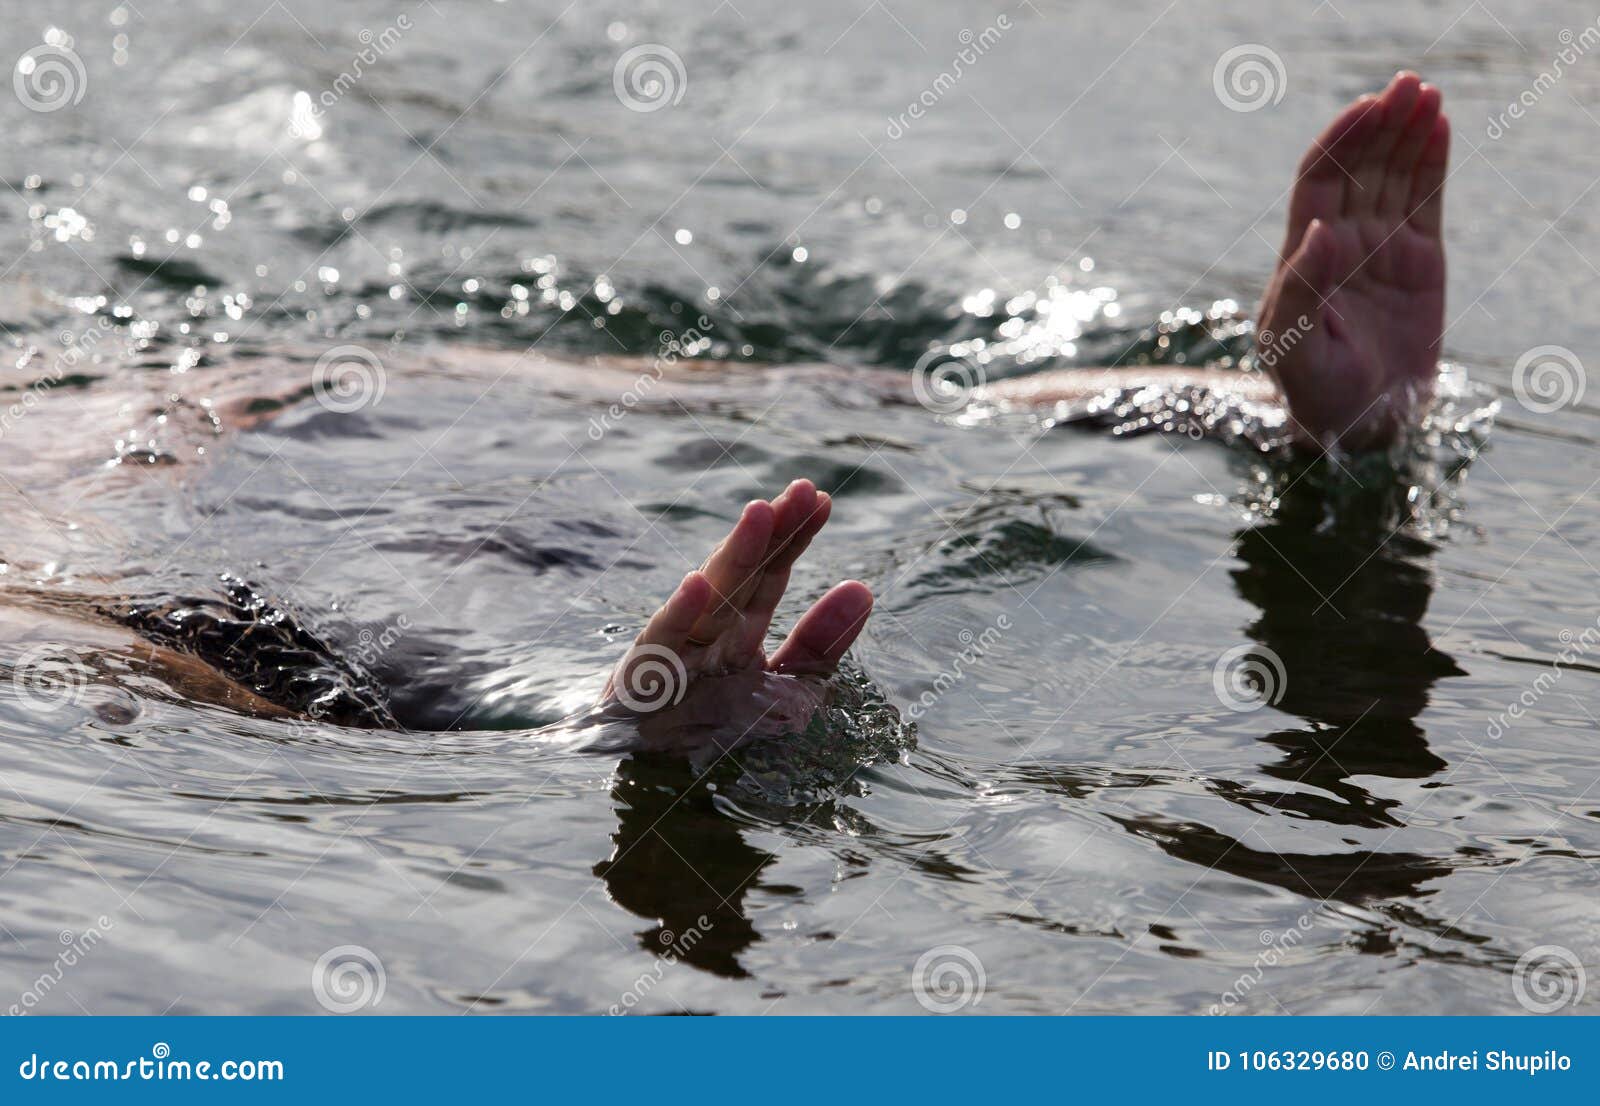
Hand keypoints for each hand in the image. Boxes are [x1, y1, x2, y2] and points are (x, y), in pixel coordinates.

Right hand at [599, 479, 872, 743]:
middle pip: (745, 573)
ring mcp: (676, 648)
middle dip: (772, 531)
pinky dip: (680, 615)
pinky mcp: (643, 677)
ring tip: (760, 515)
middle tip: (802, 489)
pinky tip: (698, 584)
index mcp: (739, 628)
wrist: (660, 784)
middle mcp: (709, 629)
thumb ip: (820, 646)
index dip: (795, 536)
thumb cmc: (719, 728)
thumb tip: (863, 589)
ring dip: (734, 556)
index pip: (772, 573)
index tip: (824, 499)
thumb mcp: (789, 693)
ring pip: (710, 596)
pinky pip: (663, 645)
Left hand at [1259, 72, 1448, 448]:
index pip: (1318, 182)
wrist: (1358, 425)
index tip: (1365, 108)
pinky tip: (1439, 126)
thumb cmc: (1313, 392)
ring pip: (1392, 177)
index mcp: (1302, 257)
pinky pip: (1424, 200)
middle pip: (1358, 169)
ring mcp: (1380, 249)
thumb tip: (1318, 230)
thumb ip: (1299, 291)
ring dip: (1407, 134)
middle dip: (1378, 126)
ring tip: (1426, 93)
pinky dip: (1431, 163)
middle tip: (1406, 86)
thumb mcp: (1293, 349)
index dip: (1340, 142)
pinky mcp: (1418, 261)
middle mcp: (1340, 244)